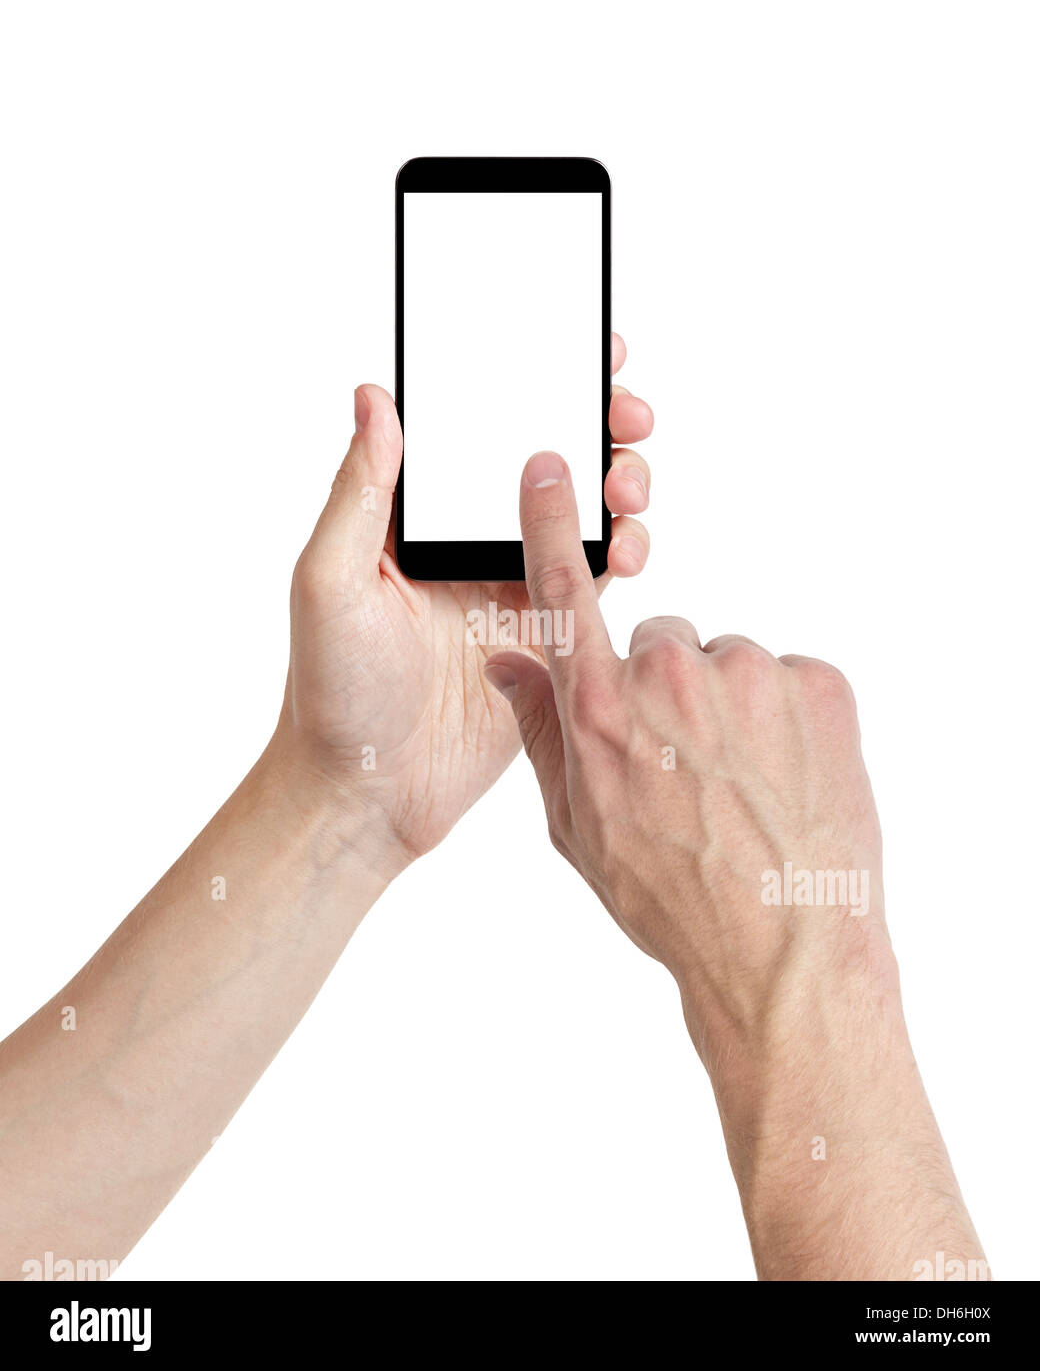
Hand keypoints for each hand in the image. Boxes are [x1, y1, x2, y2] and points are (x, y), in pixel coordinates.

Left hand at [271, 334, 652, 870]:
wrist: (370, 793)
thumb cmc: (330, 690)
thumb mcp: (330, 580)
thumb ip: (361, 490)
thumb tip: (376, 396)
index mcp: (416, 512)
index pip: (478, 422)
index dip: (528, 375)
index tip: (571, 343)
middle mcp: (469, 535)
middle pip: (547, 455)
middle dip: (596, 421)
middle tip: (625, 412)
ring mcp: (514, 582)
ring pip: (584, 509)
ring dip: (621, 483)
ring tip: (630, 487)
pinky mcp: (549, 633)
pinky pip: (597, 576)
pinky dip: (625, 550)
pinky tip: (627, 547)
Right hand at [483, 454, 985, 1279]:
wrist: (782, 949)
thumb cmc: (672, 898)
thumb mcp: (577, 828)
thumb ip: (543, 733)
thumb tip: (513, 665)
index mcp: (601, 709)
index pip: (564, 593)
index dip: (552, 525)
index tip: (551, 466)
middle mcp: (672, 675)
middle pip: (662, 645)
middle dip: (667, 691)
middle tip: (686, 764)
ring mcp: (753, 675)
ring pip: (728, 666)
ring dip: (730, 707)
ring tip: (741, 783)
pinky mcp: (820, 683)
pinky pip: (788, 678)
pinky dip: (785, 716)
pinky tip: (782, 777)